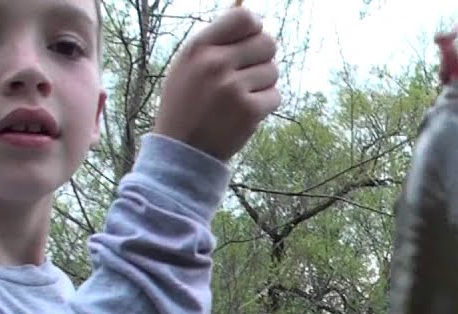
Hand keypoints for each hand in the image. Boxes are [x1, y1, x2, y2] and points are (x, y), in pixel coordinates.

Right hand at [155, 7, 280, 161]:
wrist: (182, 151)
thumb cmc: (186, 105)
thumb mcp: (187, 66)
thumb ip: (216, 43)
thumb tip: (253, 24)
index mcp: (199, 47)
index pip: (244, 18)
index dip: (255, 29)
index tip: (252, 40)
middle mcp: (216, 63)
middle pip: (267, 43)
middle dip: (263, 57)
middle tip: (249, 73)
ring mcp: (233, 88)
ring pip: (273, 71)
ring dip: (263, 84)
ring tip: (241, 97)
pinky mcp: (249, 111)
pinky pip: (275, 96)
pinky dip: (265, 105)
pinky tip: (245, 113)